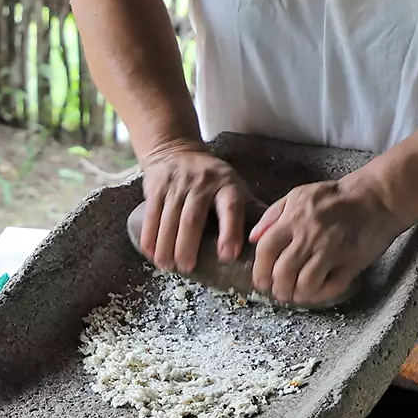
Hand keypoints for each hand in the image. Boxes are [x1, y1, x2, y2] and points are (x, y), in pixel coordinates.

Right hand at [139, 143, 252, 272]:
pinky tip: (151, 252)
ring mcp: (177, 183)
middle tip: (187, 268)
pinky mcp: (157, 186)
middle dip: (188, 245)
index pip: (230, 208)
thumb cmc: (212, 178)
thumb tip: (267, 242)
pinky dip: (150, 235)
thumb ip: (246, 210)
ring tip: (167, 265)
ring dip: (166, 245)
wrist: (176, 149)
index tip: (228, 256)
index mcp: (227, 186)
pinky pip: (152, 213)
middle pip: (193, 218)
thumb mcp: (233, 186)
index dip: (230, 232)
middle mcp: (202, 183)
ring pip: (170, 218)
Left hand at [249, 174, 410, 305]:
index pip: (266, 251)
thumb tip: (252, 238)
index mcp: (293, 219)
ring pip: (305, 284)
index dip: (260, 271)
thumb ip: (273, 215)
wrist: (376, 198)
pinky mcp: (351, 262)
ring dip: (297, 294)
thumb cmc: (335, 197)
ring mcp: (331, 251)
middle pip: (283, 272)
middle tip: (279, 292)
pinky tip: (315, 291)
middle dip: (277, 288)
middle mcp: (310, 236)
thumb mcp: (299, 196)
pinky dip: (319, 294)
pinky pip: (330, 287)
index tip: (262, 281)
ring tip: (296, 293)